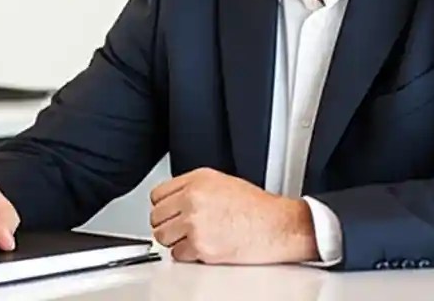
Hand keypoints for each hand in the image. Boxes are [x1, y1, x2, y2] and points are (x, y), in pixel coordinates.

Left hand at [148, 167, 317, 264]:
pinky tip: (202, 247)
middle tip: (181, 228)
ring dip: (174, 241)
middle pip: (156, 216)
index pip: (157, 194)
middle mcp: (193, 199)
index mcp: (198, 180)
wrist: (277, 226)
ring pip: (162, 237)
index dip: (164, 206)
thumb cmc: (258, 208)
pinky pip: (177, 254)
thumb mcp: (223, 182)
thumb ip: (194, 188)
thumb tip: (175, 201)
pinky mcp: (200, 246)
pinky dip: (188, 255)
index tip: (170, 213)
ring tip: (191, 238)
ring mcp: (195, 223)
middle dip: (167, 224)